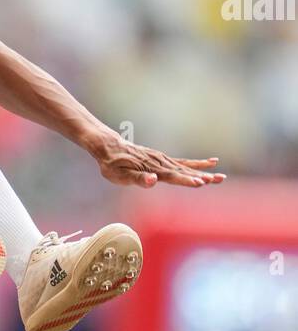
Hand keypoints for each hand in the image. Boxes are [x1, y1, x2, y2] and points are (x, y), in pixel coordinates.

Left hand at [91, 130, 225, 188]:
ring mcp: (163, 160)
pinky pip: (183, 162)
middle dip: (203, 176)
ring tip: (220, 176)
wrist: (109, 146)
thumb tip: (153, 180)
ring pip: (187, 167)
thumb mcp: (120, 175)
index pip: (172, 176)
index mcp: (152, 169)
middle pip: (185, 171)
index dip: (186, 180)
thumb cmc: (112, 164)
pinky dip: (197, 163)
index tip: (200, 183)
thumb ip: (138, 179)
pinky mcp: (162, 159)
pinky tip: (211, 162)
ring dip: (204, 172)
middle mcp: (160, 163)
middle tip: (220, 179)